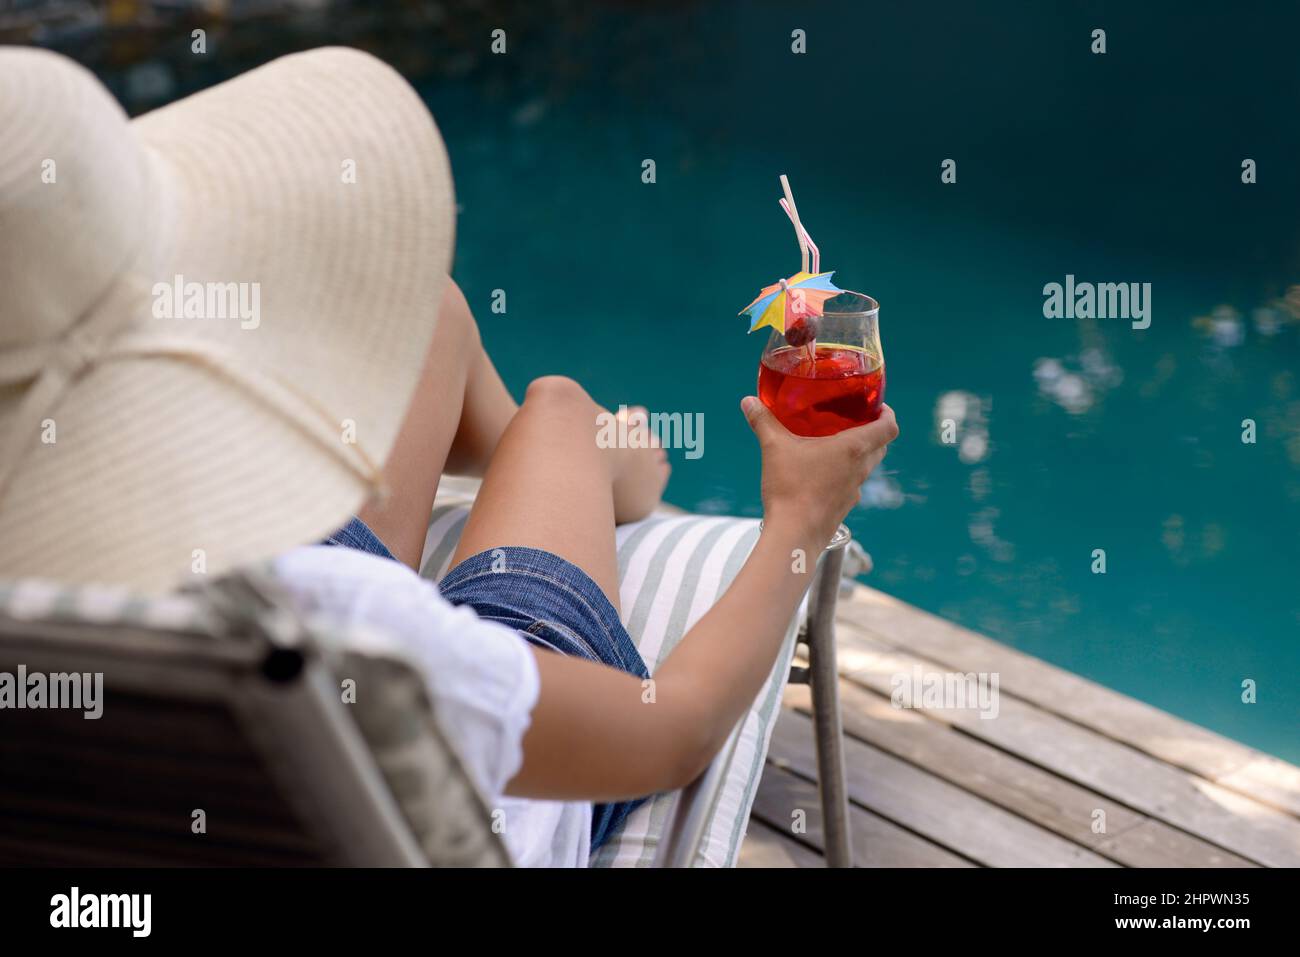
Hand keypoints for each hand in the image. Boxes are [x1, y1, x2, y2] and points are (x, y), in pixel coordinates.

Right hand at [740, 397, 898, 544]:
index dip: (887, 413)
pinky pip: (852, 484)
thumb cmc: (790, 489)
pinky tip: (821, 472)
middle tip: (853, 419)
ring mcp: (854, 490)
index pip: (889, 427)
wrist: (794, 536)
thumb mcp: (774, 448)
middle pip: (880, 445)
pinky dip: (844, 473)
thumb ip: (763, 421)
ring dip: (858, 453)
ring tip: (834, 443)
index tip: (877, 405)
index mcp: (853, 448)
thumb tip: (749, 401)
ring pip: (867, 465)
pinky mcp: (844, 506)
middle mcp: (860, 469)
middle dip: (872, 430)